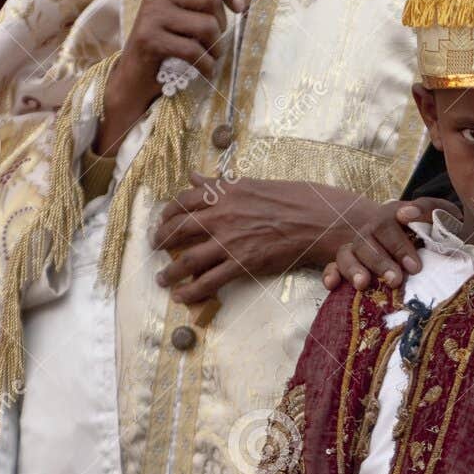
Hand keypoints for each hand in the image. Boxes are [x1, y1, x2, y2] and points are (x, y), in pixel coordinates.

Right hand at [97, 0, 241, 154]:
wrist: (135, 76)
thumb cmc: (168, 41)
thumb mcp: (189, 9)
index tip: (239, 7)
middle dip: (221, 25)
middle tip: (213, 40)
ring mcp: (152, 14)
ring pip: (207, 25)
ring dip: (216, 48)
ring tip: (209, 56)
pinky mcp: (149, 38)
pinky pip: (193, 50)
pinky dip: (206, 65)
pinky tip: (205, 71)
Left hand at [153, 177, 384, 303]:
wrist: (318, 219)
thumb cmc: (292, 198)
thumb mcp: (252, 183)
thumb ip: (219, 184)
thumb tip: (194, 176)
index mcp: (224, 192)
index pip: (184, 200)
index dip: (168, 213)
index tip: (163, 221)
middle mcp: (222, 214)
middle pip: (178, 230)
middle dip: (161, 241)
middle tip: (155, 248)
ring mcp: (230, 240)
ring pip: (187, 259)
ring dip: (170, 272)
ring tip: (162, 279)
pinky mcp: (242, 263)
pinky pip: (209, 280)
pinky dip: (191, 291)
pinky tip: (181, 297)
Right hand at [322, 197, 460, 291]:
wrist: (421, 238)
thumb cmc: (432, 229)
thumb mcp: (437, 214)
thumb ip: (429, 208)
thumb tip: (408, 213)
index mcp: (390, 216)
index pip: (387, 225)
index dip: (398, 245)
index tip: (414, 266)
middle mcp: (370, 230)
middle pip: (365, 241)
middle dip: (380, 262)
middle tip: (395, 280)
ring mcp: (357, 247)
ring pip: (346, 253)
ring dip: (353, 269)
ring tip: (363, 284)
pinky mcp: (348, 264)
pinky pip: (333, 267)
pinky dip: (331, 275)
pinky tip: (332, 285)